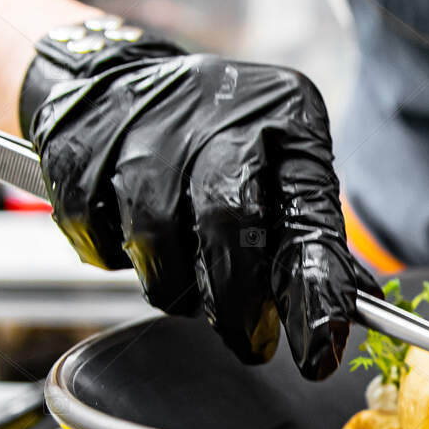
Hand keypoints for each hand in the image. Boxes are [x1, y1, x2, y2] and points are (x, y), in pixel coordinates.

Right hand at [19, 24, 368, 377]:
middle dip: (236, 303)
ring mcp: (141, 127)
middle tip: (249, 340)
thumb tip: (350, 312)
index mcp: (285, 115)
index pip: (306, 216)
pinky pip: (96, 234)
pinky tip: (131, 239)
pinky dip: (113, 257)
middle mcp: (216, 113)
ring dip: (172, 284)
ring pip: (156, 238)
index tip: (319, 352)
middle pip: (226, 224)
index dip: (314, 291)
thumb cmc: (221, 138)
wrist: (116, 76)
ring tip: (187, 280)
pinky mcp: (78, 146)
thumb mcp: (287, 164)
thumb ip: (313, 235)